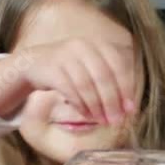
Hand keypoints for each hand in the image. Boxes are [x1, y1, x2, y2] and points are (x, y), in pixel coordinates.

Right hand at [0, 38, 139, 124]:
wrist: (33, 65)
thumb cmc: (69, 70)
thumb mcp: (91, 69)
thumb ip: (110, 83)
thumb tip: (129, 107)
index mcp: (98, 44)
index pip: (118, 65)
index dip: (127, 88)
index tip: (130, 108)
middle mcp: (83, 46)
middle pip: (104, 77)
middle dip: (112, 102)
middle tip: (116, 120)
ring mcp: (66, 56)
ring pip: (87, 85)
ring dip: (96, 106)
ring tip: (101, 120)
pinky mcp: (52, 68)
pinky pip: (71, 90)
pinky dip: (81, 105)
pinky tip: (86, 114)